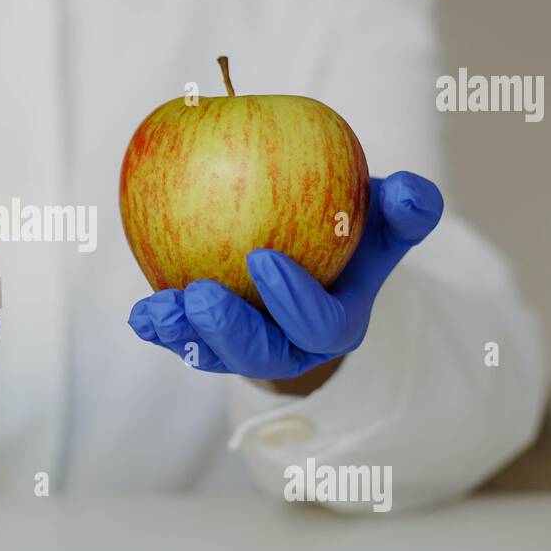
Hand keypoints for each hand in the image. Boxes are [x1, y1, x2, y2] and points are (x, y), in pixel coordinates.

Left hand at [127, 171, 442, 379]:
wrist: (312, 253)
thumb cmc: (351, 229)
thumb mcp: (385, 216)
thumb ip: (407, 208)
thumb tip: (409, 193)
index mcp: (336, 325)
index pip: (320, 325)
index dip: (294, 300)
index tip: (261, 256)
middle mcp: (291, 349)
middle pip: (261, 356)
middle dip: (229, 331)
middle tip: (201, 294)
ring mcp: (247, 350)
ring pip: (215, 356)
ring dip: (185, 336)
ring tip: (158, 309)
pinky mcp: (210, 341)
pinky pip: (184, 342)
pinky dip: (161, 330)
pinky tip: (140, 314)